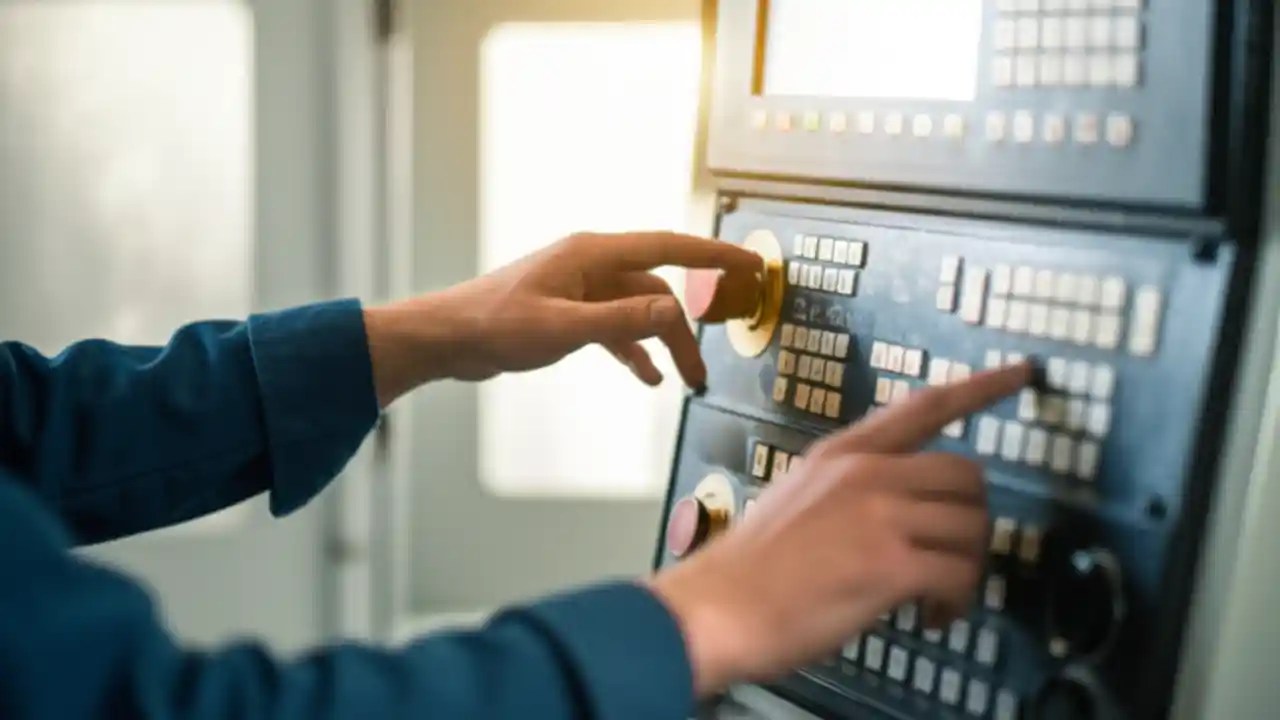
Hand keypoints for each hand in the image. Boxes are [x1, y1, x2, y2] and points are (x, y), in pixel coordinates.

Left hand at [363, 231, 760, 406]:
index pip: (670, 247)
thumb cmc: (495, 325)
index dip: (714, 255)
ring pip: (639, 312)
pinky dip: (634, 350)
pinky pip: (615, 327)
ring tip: (682, 383)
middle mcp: (591, 265)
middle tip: (701, 375)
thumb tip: (672, 313)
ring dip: (661, 345)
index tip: (751, 265)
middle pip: (657, 291)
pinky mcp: (569, 311)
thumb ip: (620, 321)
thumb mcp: (563, 328)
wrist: (447, 338)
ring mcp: (580, 288)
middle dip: (684, 332)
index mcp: (592, 255)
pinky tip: (647, 379)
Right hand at [647, 363, 1031, 696]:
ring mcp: (882, 515)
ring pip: (973, 528)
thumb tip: (899, 509)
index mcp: (843, 453)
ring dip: (966, 569)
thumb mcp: (800, 497)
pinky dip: (956, 602)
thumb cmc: (752, 565)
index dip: (980, 387)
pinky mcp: (892, 563)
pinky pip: (961, 575)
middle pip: (967, 475)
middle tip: (949, 557)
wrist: (719, 607)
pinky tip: (930, 616)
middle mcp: (868, 473)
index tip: (1021, 372)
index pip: (925, 406)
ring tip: (935, 598)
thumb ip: (850, 489)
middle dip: (971, 521)